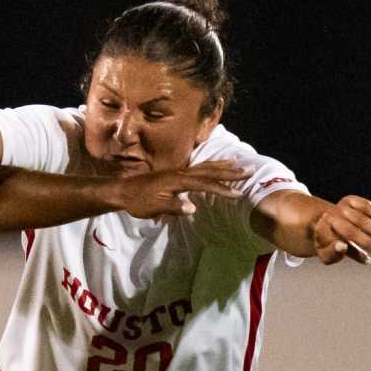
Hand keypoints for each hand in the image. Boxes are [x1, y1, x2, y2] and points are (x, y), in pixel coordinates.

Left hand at [103, 159, 246, 218]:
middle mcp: (181, 173)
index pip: (205, 184)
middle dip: (230, 171)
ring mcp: (178, 172)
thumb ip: (173, 207)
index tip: (238, 193)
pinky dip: (210, 165)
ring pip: (205, 166)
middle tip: (249, 169)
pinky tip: (215, 166)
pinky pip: (198, 167)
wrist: (122, 191)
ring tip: (238, 162)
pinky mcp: (175, 173)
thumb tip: (192, 208)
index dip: (222, 189)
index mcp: (178, 181)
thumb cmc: (137, 201)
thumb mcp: (154, 207)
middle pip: (210, 170)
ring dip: (222, 165)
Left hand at [308, 195, 370, 264]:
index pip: (336, 245)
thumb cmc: (329, 243)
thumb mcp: (327, 254)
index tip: (367, 260)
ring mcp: (339, 208)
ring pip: (361, 219)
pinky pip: (366, 206)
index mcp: (321, 233)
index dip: (351, 252)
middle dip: (369, 243)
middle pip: (350, 232)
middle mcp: (329, 218)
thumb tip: (342, 246)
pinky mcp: (349, 200)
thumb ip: (332, 253)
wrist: (326, 222)